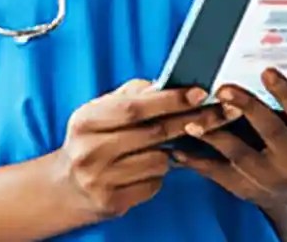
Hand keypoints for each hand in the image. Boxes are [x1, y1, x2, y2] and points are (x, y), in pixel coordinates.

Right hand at [51, 79, 231, 221]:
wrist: (65, 187)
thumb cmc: (90, 141)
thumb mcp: (100, 111)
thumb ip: (132, 94)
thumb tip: (167, 85)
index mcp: (86, 120)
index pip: (135, 108)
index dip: (171, 100)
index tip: (199, 93)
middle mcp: (91, 150)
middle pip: (154, 133)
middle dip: (192, 121)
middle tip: (221, 112)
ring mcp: (101, 179)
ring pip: (160, 160)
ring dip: (168, 152)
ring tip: (154, 148)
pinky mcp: (113, 202)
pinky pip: (155, 183)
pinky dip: (157, 175)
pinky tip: (143, 169)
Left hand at [170, 67, 286, 212]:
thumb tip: (262, 56)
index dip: (286, 93)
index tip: (267, 71)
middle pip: (272, 131)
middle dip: (247, 107)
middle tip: (224, 89)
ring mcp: (270, 177)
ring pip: (238, 153)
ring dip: (213, 133)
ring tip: (191, 119)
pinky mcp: (245, 188)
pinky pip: (216, 172)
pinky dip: (195, 159)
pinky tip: (177, 147)